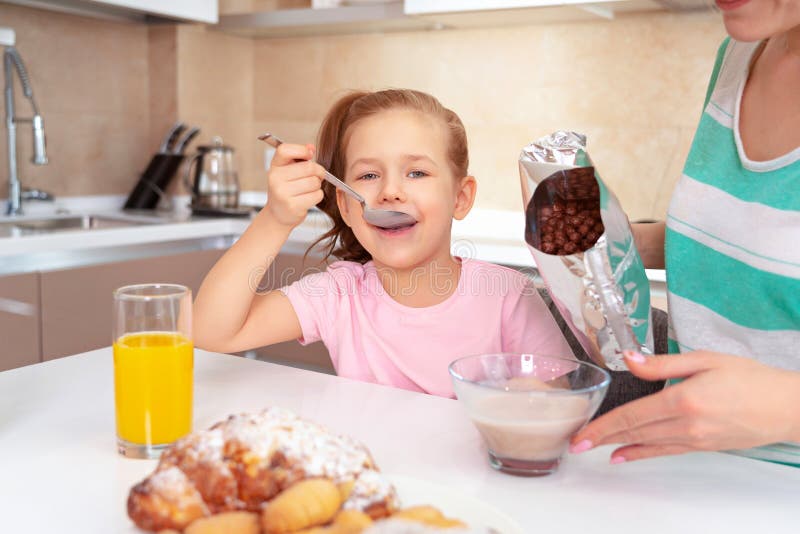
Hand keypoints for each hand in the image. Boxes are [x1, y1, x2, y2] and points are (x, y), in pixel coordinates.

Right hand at [264, 142, 325, 227]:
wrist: (278, 214)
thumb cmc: (286, 189)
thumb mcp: (288, 170)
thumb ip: (300, 157)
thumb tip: (311, 147)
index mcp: (275, 166)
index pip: (285, 150)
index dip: (301, 150)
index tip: (309, 155)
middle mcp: (276, 179)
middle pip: (308, 167)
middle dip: (318, 171)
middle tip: (317, 175)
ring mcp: (283, 193)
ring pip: (314, 182)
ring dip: (317, 185)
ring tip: (310, 188)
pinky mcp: (293, 206)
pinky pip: (316, 195)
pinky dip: (317, 195)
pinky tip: (309, 197)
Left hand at [570, 350, 799, 462]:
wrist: (787, 406)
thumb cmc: (750, 378)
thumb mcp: (705, 360)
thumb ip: (663, 364)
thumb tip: (630, 359)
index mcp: (683, 399)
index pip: (632, 415)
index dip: (603, 425)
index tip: (582, 433)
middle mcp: (686, 424)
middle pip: (634, 432)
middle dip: (601, 438)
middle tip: (576, 444)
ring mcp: (695, 439)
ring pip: (647, 444)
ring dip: (617, 446)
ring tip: (594, 449)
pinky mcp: (702, 446)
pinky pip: (665, 451)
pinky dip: (642, 453)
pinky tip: (626, 456)